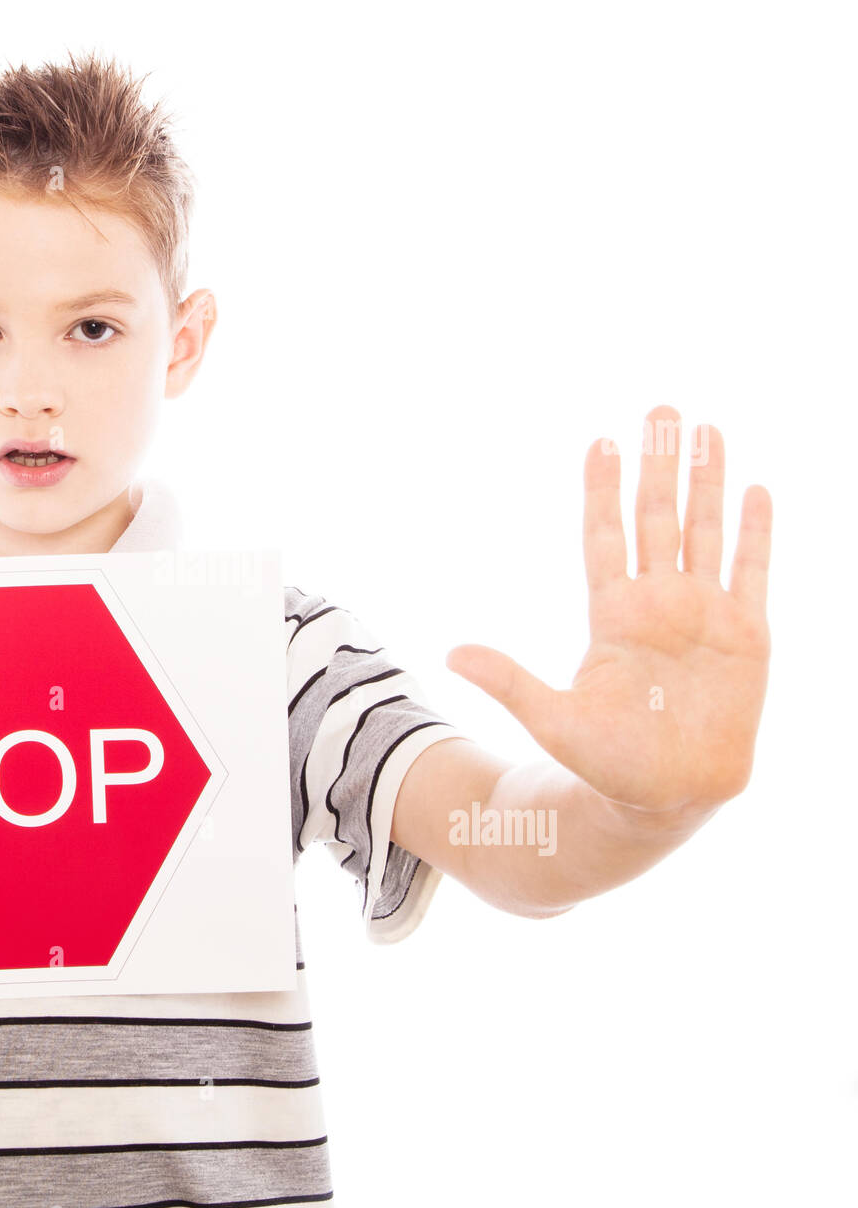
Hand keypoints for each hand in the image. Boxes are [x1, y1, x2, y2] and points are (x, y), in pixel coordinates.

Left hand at [445, 405, 771, 819]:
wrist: (665, 799)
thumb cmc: (605, 762)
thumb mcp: (552, 719)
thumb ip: (509, 681)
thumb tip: (451, 655)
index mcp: (612, 615)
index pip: (606, 536)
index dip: (604, 490)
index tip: (600, 441)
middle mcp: (659, 603)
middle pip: (658, 519)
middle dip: (659, 464)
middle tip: (659, 409)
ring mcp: (705, 615)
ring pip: (706, 531)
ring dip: (708, 482)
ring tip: (707, 429)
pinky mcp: (747, 637)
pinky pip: (754, 572)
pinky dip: (756, 533)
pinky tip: (757, 490)